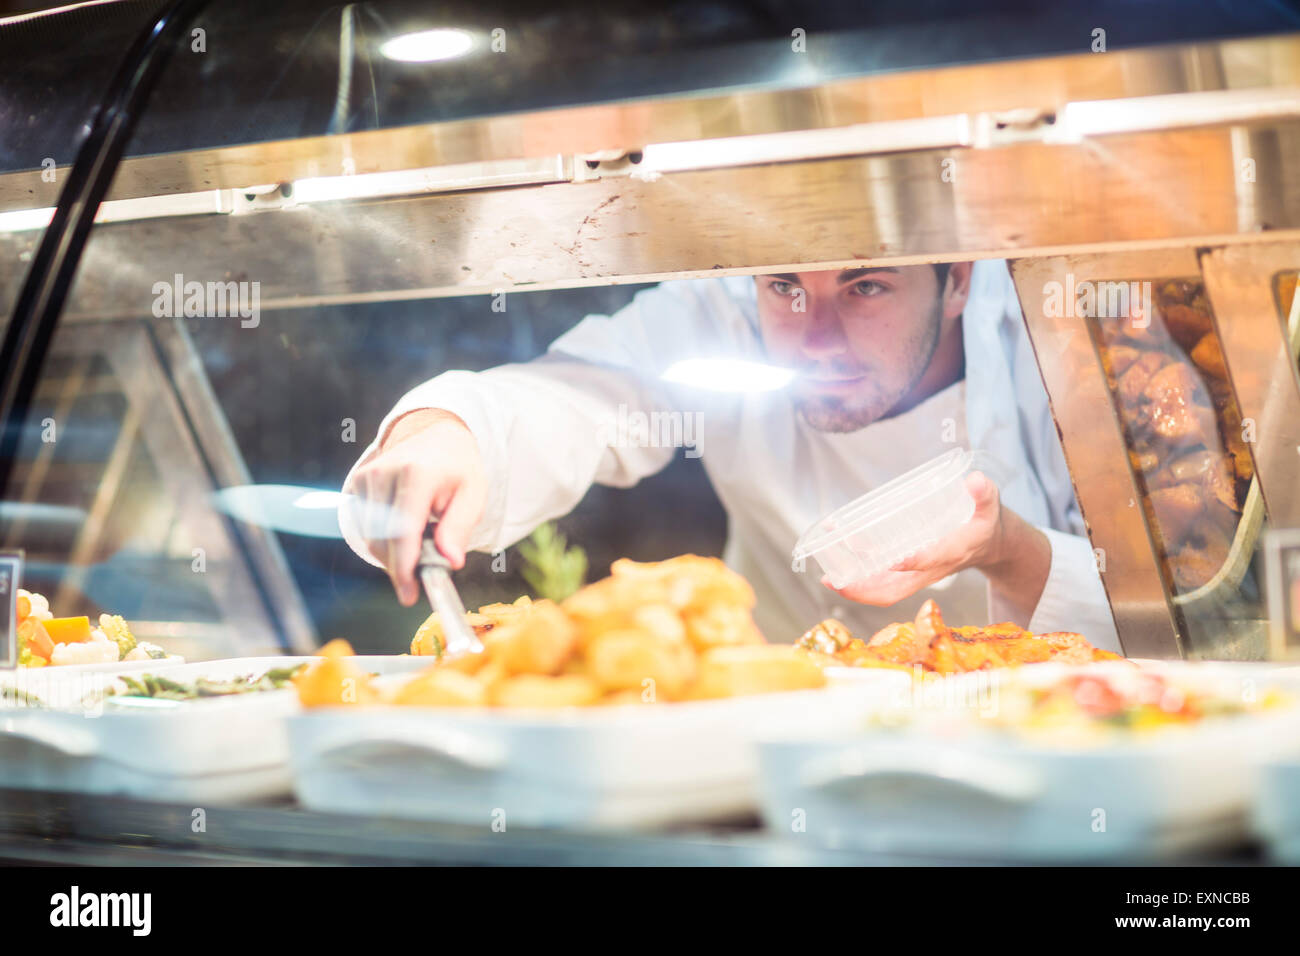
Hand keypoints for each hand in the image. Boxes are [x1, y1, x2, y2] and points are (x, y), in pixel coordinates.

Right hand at [344, 408, 486, 605]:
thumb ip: (460, 527)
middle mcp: (384, 473)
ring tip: (422, 541)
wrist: (434, 434)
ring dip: (395, 555)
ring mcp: (365, 478)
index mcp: (417, 474)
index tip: (409, 595)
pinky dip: (384, 541)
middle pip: (384, 540)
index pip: (403, 530)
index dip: (404, 567)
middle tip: (424, 574)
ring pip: (372, 539)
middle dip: (403, 567)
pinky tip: (405, 531)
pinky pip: (364, 530)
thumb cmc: (457, 467)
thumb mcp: (473, 493)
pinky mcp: (355, 485)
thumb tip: (450, 561)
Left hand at [824, 472, 1045, 613]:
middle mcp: (931, 569)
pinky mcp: (910, 574)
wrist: (989, 544)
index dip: (912, 561)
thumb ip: (983, 493)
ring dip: (857, 588)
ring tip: (827, 579)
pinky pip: (883, 585)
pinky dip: (860, 580)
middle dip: (866, 589)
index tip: (893, 560)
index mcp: (952, 551)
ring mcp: (918, 575)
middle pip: (897, 589)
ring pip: (885, 591)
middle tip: (835, 580)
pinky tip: (837, 569)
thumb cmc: (983, 522)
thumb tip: (974, 479)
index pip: (929, 560)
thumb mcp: (989, 506)